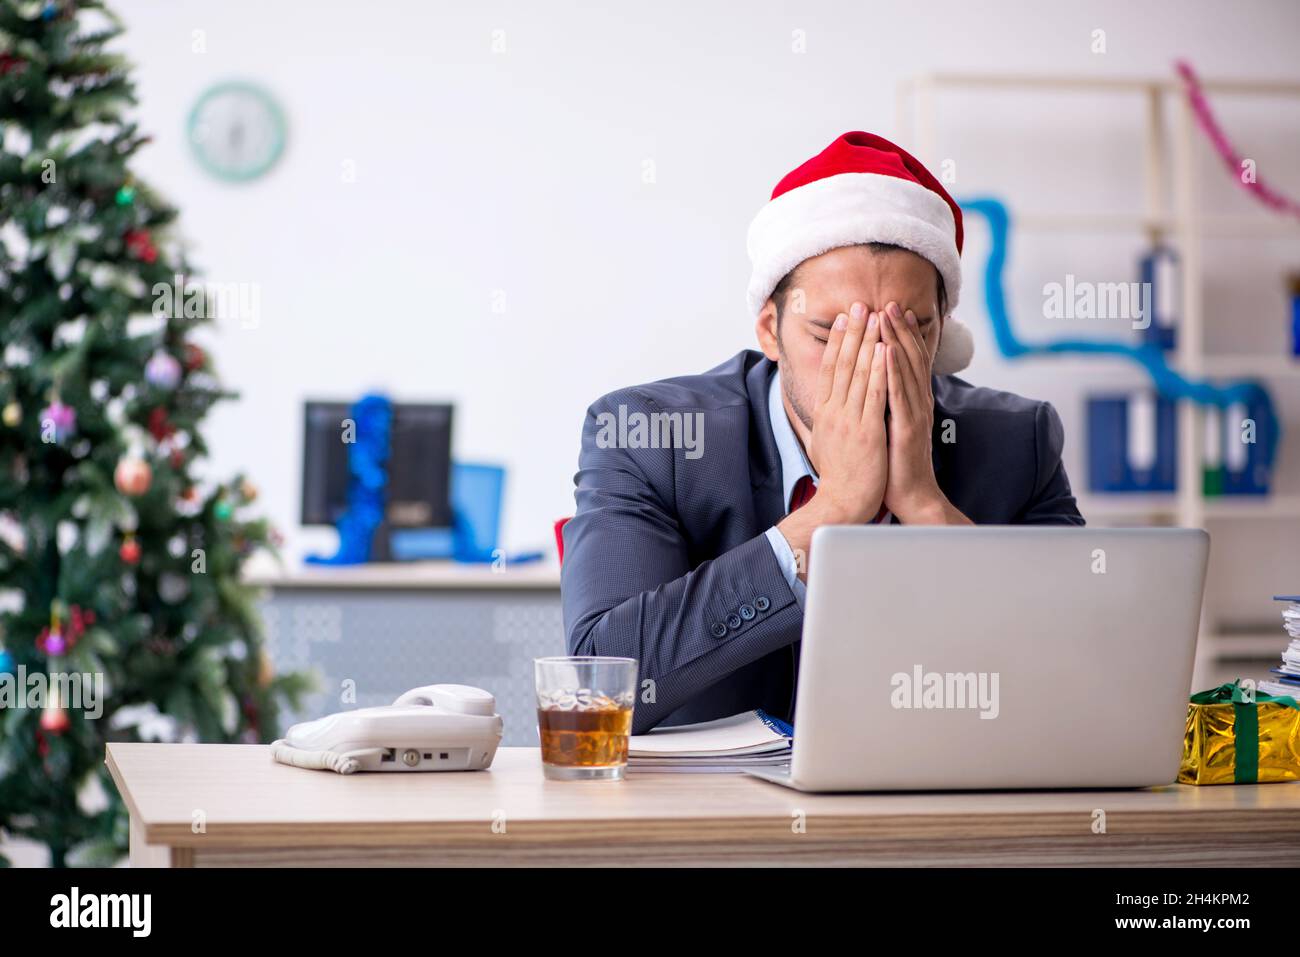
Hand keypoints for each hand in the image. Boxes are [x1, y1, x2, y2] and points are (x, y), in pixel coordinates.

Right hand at [792, 301, 887, 524]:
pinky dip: (880, 371)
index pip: (830, 369)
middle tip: (860, 305)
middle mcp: (833, 412)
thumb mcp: (823, 442)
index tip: (845, 319)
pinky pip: (875, 395)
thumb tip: (823, 404)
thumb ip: (825, 420)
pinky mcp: (867, 432)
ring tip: (875, 317)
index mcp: (824, 413)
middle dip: (853, 332)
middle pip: (842, 364)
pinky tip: (885, 350)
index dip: (838, 341)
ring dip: (867, 342)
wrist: (843, 504)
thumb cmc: (839, 477)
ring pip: (859, 374)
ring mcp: (849, 421)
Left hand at [879, 301, 960, 523]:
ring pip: (905, 370)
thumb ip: (888, 406)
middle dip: (899, 329)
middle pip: (909, 358)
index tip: (891, 310)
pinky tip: (885, 352)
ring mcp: (914, 414)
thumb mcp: (891, 427)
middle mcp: (917, 403)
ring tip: (886, 316)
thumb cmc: (897, 464)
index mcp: (912, 402)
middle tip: (890, 302)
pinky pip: (898, 395)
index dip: (902, 335)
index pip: (908, 361)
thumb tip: (877, 387)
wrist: (912, 498)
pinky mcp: (907, 428)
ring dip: (896, 340)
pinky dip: (892, 372)